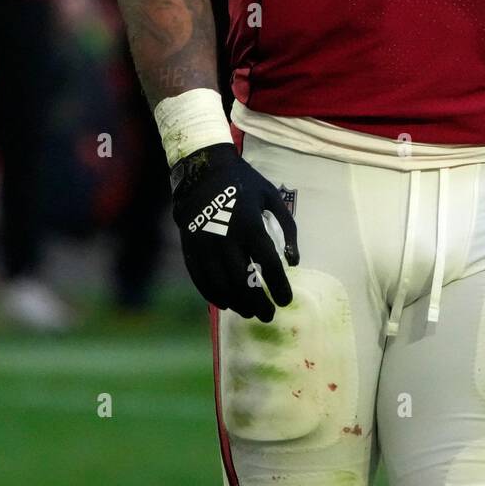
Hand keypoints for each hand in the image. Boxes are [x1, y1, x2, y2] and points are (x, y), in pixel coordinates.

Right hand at [170, 143, 298, 320]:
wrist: (202, 171)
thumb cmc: (243, 184)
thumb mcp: (272, 197)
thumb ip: (288, 228)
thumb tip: (294, 261)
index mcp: (250, 224)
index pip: (268, 264)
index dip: (279, 286)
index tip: (286, 300)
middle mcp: (226, 238)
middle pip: (244, 282)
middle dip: (259, 303)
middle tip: (269, 315)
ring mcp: (206, 246)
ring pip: (221, 286)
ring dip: (237, 304)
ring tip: (250, 311)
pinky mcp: (190, 249)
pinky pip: (201, 280)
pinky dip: (214, 296)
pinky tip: (226, 304)